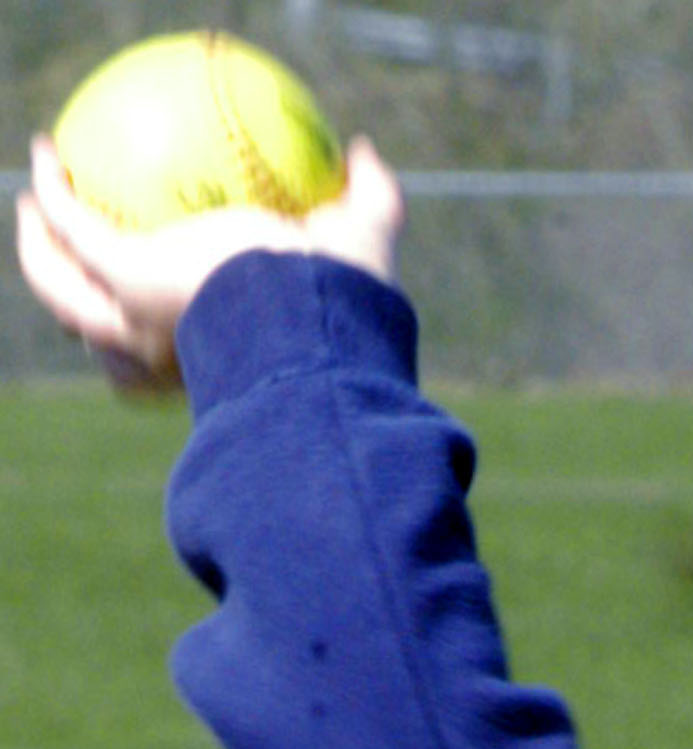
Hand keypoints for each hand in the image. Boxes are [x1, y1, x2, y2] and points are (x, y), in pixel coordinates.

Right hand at [14, 134, 404, 394]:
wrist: (322, 318)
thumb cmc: (348, 297)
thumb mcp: (366, 240)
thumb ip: (372, 196)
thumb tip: (359, 151)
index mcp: (223, 359)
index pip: (177, 369)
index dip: (154, 350)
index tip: (159, 306)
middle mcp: (176, 354)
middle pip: (110, 346)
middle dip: (85, 311)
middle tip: (77, 267)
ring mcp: (143, 320)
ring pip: (66, 295)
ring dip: (41, 255)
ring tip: (35, 212)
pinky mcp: (126, 278)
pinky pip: (71, 228)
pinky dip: (51, 194)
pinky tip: (44, 154)